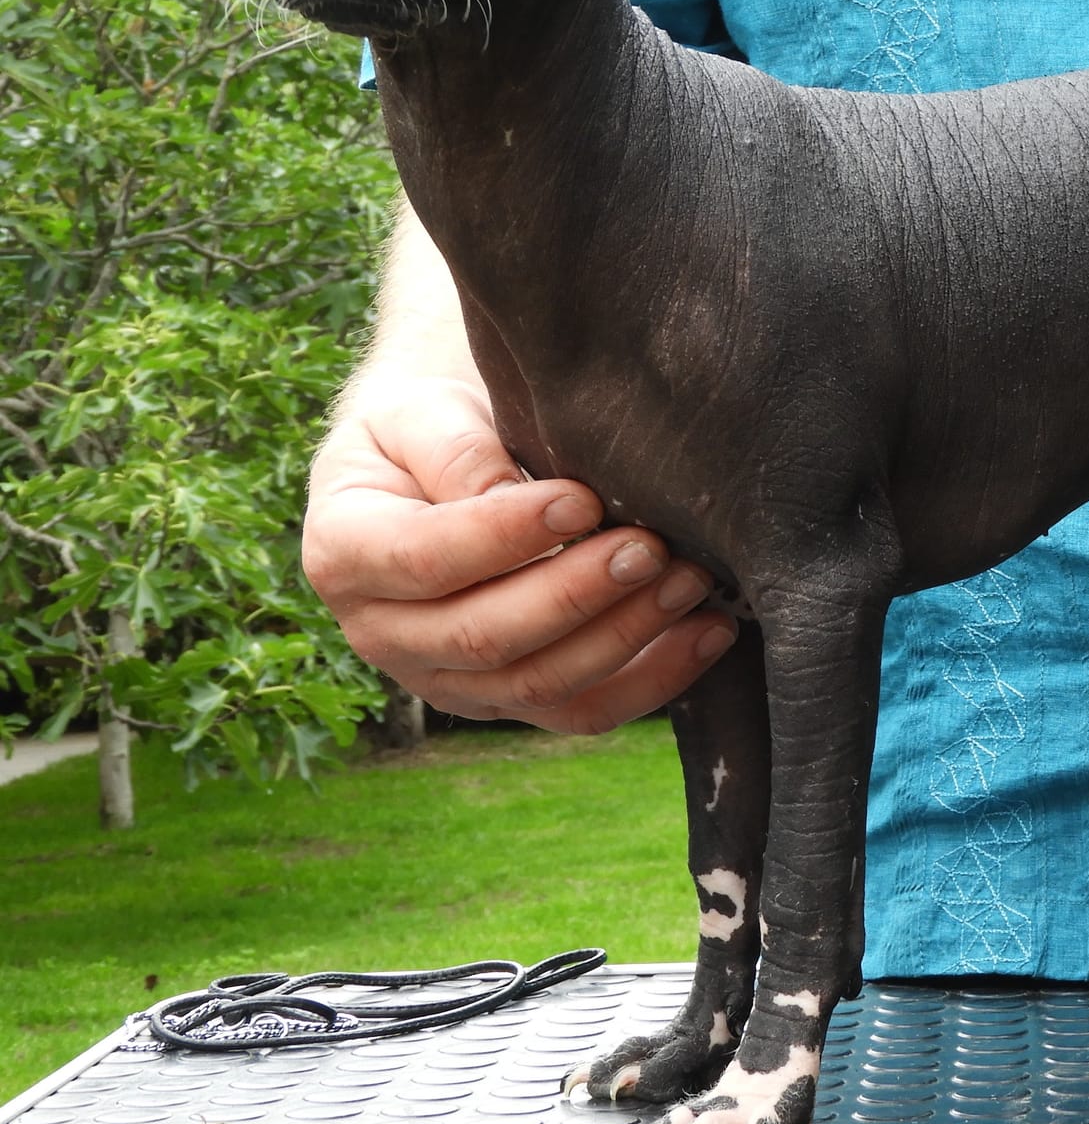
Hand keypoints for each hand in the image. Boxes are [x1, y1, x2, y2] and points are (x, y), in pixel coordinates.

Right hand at [303, 376, 738, 731]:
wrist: (435, 461)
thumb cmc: (427, 427)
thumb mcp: (418, 412)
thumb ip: (455, 450)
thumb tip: (506, 499)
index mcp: (344, 554)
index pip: (425, 559)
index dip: (505, 535)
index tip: (582, 499)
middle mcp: (384, 634)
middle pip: (486, 636)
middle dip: (578, 594)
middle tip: (652, 547)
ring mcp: (447, 679)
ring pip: (540, 685)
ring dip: (626, 637)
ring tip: (690, 580)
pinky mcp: (509, 697)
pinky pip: (582, 711)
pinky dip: (653, 680)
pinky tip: (708, 632)